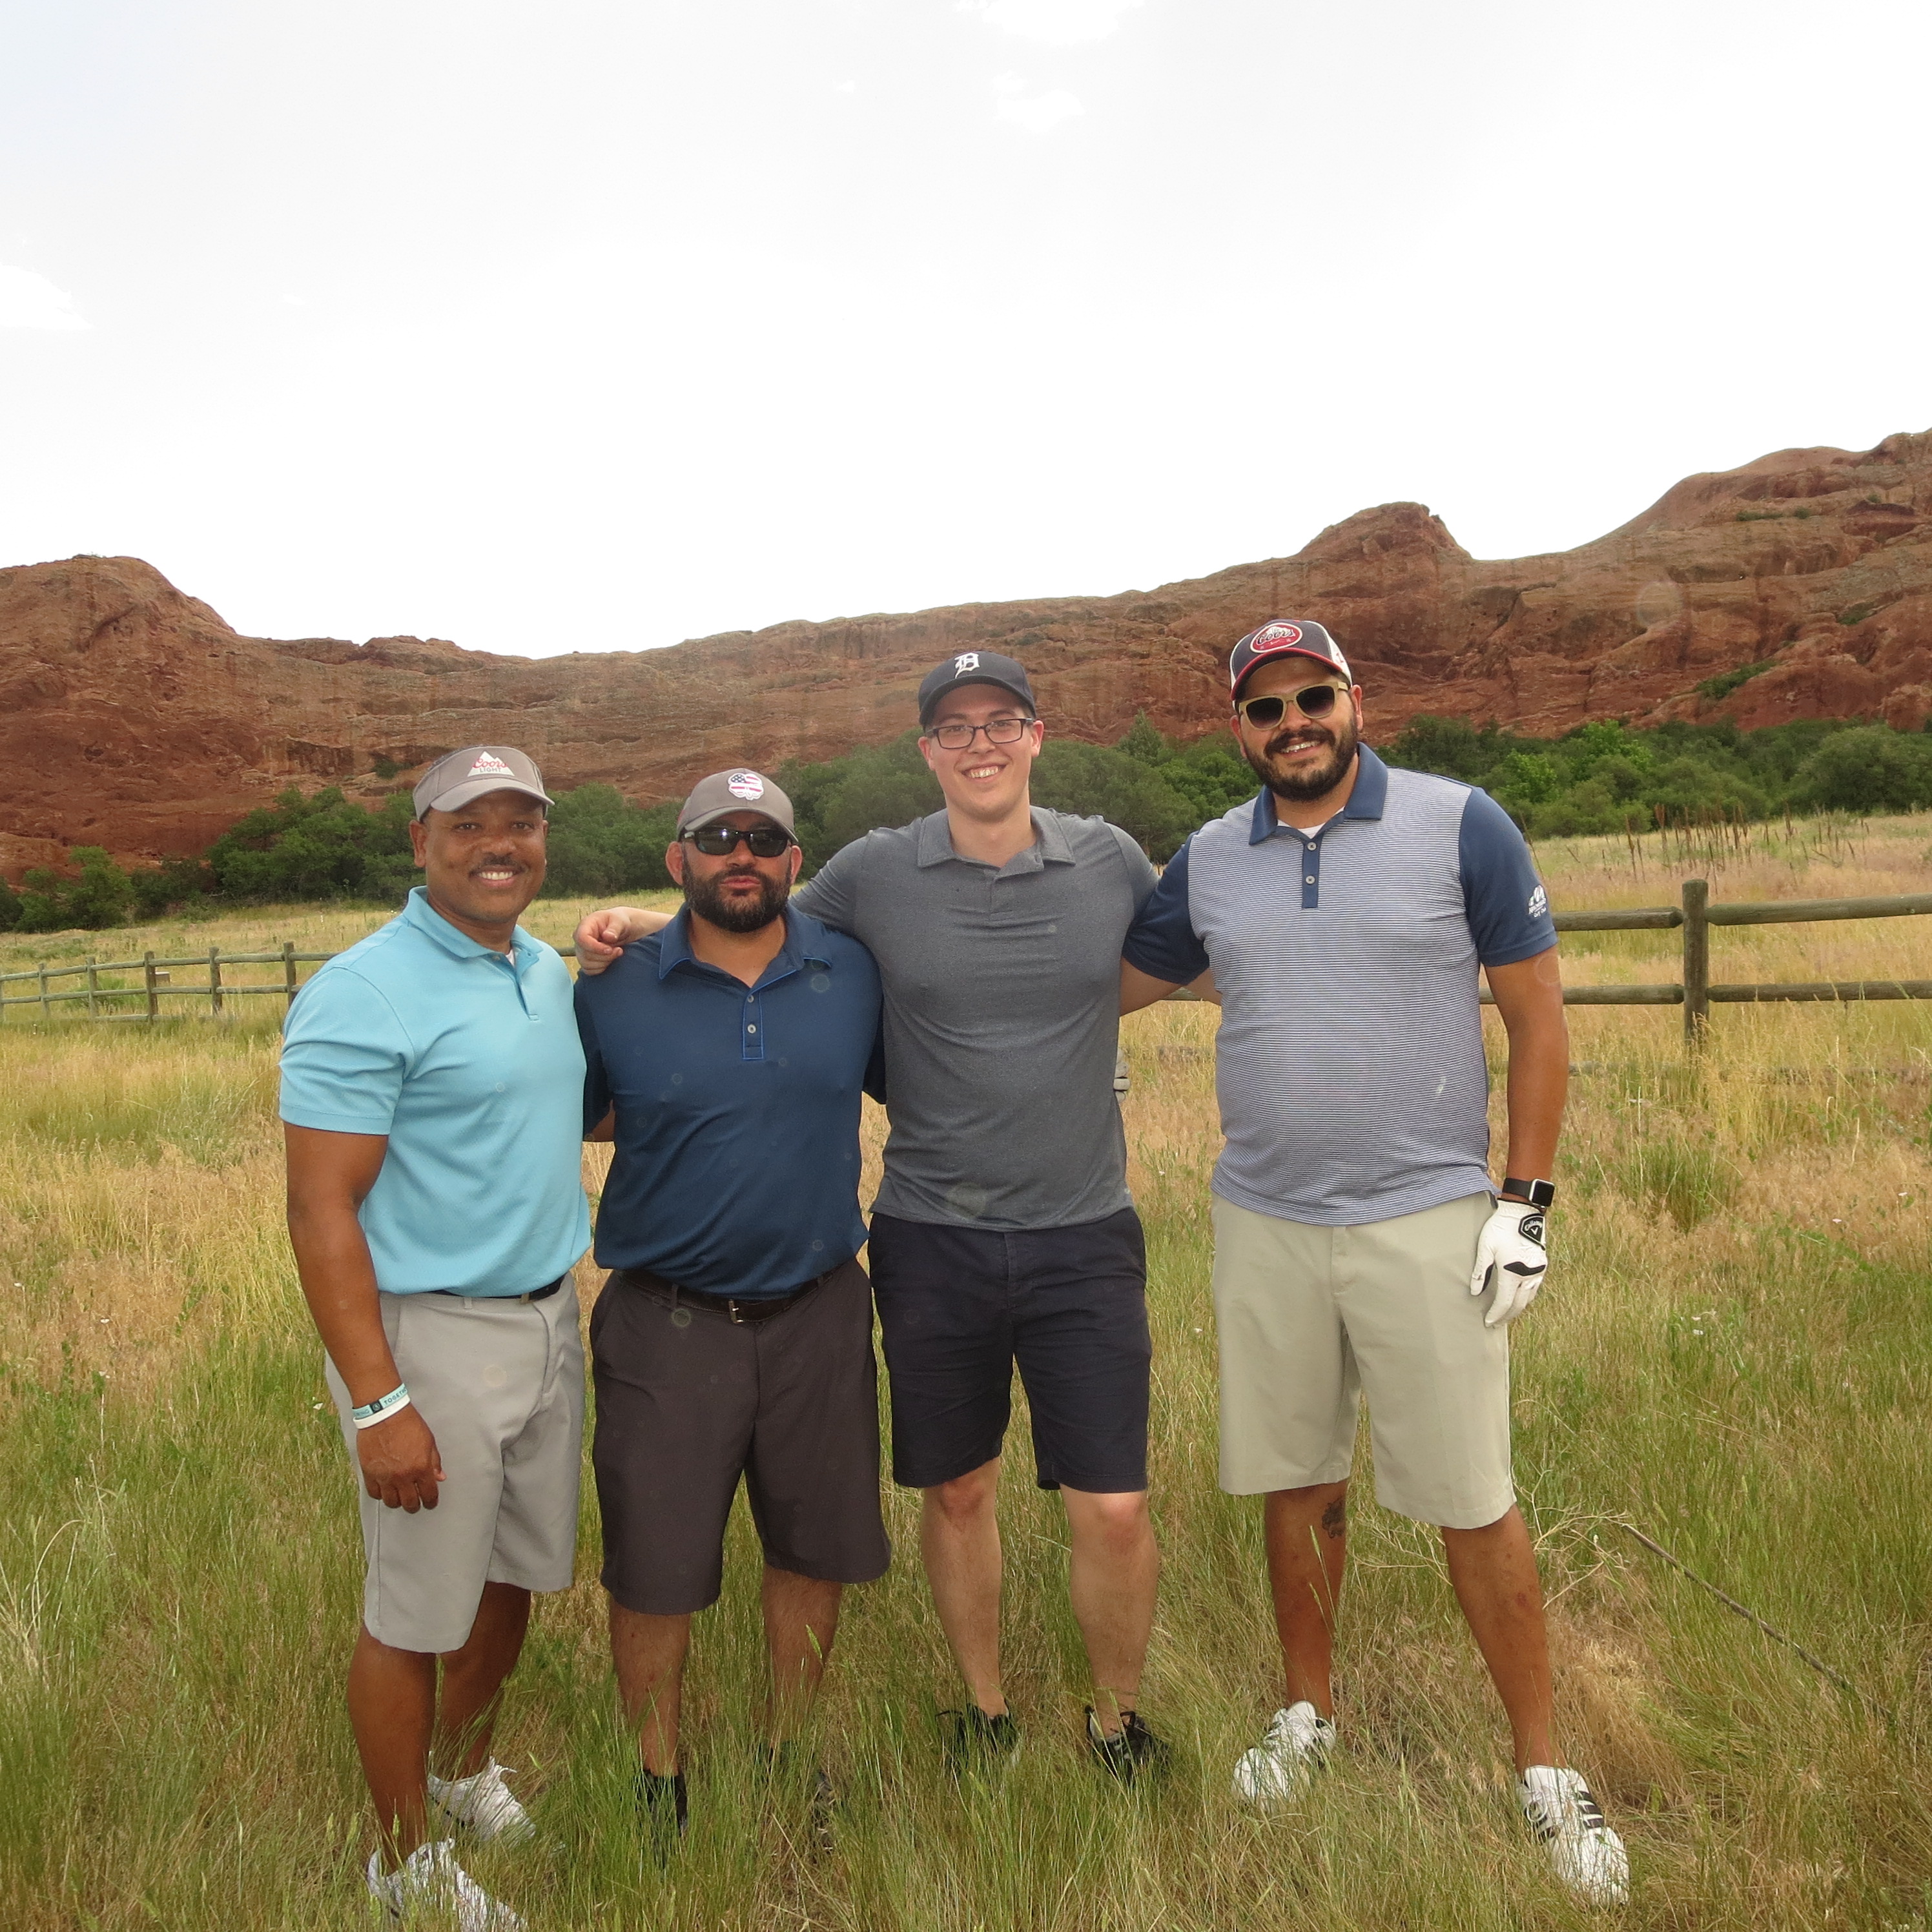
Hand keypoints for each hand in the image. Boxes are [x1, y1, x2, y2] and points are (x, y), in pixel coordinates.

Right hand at [357, 1405, 445, 1511]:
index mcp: (421, 1468)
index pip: (428, 1494)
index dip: (431, 1502)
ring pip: (391, 1502)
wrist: (384, 1415)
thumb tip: (439, 1478)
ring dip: (397, 1502)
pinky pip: (374, 1494)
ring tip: (400, 1496)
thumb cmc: (408, 1424)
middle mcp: (403, 1476)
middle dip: (415, 1506)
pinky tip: (385, 1490)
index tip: (430, 1503)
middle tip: (416, 1503)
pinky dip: (381, 1494)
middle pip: (409, 1503)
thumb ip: (434, 1462)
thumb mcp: (429, 1441)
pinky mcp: (369, 1474)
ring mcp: (385, 1477)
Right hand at [573, 907, 641, 974]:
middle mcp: (580, 938)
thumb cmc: (619, 921)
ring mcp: (581, 950)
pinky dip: (601, 968)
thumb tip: (607, 937)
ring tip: (616, 953)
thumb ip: (614, 929)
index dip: (594, 947)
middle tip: (619, 950)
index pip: (581, 938)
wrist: (621, 928)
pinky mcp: (586, 959)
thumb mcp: (620, 921)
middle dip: (605, 956)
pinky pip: (589, 970)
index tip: (609, 950)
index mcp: (586, 925)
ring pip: (587, 964)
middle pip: (585, 954)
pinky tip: (610, 959)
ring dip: (604, 962)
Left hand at [1469, 1201, 1546, 1327]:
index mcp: (1513, 1272)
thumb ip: (1480, 1272)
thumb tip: (1475, 1292)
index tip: (1488, 1322)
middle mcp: (1529, 1275)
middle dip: (1506, 1316)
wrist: (1523, 1211)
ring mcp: (1538, 1271)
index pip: (1504, 1302)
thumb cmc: (1500, 1228)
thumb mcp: (1485, 1248)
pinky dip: (1525, 1297)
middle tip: (1495, 1323)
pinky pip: (1534, 1288)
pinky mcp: (1542, 1265)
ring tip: (1505, 1314)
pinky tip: (1518, 1298)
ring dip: (1517, 1308)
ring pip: (1528, 1298)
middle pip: (1518, 1304)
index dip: (1496, 1314)